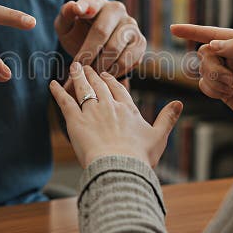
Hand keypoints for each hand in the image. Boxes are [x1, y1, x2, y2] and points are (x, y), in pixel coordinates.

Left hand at [49, 62, 182, 167]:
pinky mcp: (75, 120)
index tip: (107, 75)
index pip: (119, 89)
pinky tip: (52, 84)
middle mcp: (109, 106)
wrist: (119, 166)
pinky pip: (65, 102)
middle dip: (93, 74)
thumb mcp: (158, 136)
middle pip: (99, 85)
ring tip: (73, 67)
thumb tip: (180, 103)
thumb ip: (167, 118)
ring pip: (83, 89)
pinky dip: (58, 92)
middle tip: (87, 66)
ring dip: (78, 76)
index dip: (112, 81)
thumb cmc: (139, 156)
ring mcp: (91, 111)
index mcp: (127, 109)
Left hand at [54, 0, 145, 77]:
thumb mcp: (66, 25)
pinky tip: (104, 73)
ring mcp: (132, 26)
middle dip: (87, 54)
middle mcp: (118, 10)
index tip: (78, 10)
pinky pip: (127, 61)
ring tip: (89, 74)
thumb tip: (74, 7)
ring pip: (115, 50)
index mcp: (98, 2)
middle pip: (102, 33)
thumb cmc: (77, 33)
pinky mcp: (140, 43)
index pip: (92, 4)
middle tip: (77, 69)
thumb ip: (66, 15)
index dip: (87, 7)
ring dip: (99, 66)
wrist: (95, 48)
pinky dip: (113, 72)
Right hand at [171, 25, 232, 131]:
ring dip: (214, 81)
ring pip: (202, 69)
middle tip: (231, 80)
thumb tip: (212, 43)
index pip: (213, 33)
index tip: (173, 28)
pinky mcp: (223, 87)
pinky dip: (212, 91)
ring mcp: (228, 70)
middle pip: (204, 53)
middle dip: (213, 68)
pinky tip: (228, 95)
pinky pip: (204, 84)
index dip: (192, 30)